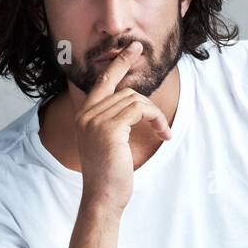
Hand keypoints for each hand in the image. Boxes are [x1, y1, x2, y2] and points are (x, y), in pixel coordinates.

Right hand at [73, 42, 171, 213]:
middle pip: (124, 91)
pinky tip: (163, 135)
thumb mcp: (108, 143)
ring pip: (135, 100)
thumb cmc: (109, 175)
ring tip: (162, 133)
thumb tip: (135, 103)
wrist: (103, 198)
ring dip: (155, 116)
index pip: (102, 81)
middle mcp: (86, 114)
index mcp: (83, 116)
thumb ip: (114, 121)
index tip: (132, 49)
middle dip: (145, 98)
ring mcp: (96, 120)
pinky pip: (140, 110)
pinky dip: (156, 120)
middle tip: (153, 94)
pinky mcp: (110, 128)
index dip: (118, 64)